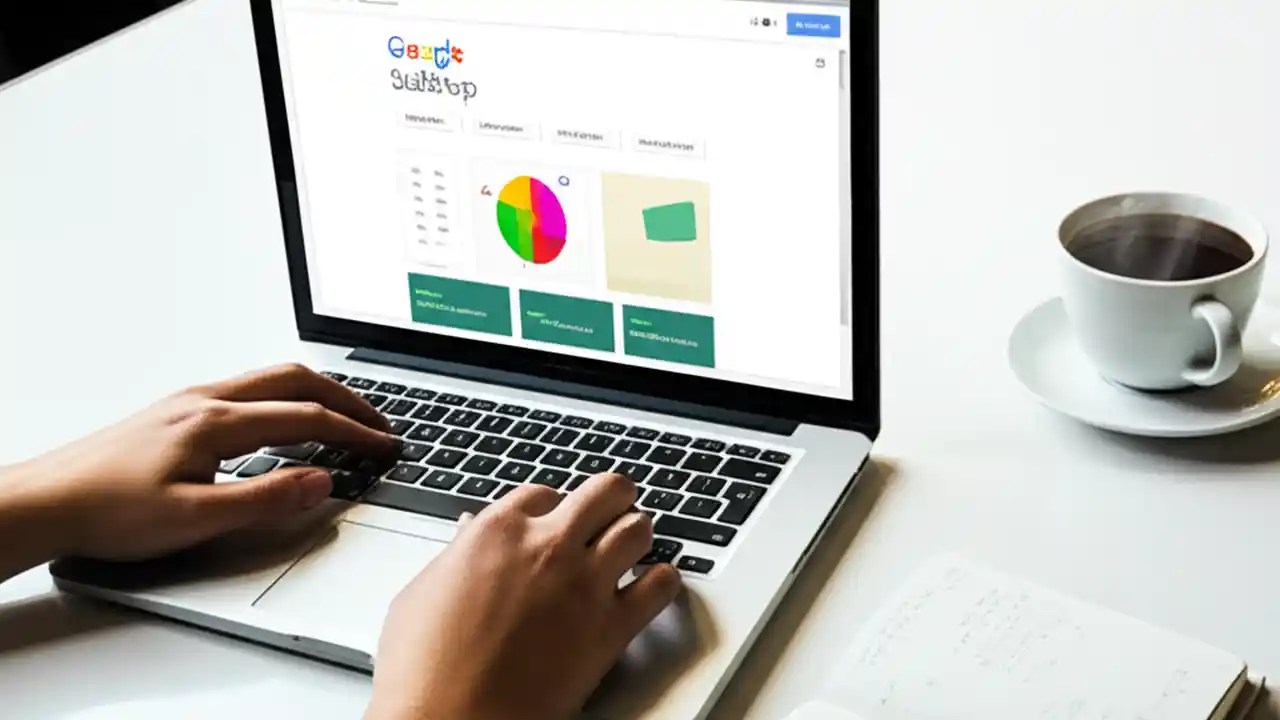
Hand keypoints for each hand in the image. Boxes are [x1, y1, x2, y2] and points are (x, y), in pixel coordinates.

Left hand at [0, 363, 394, 568]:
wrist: (45, 502)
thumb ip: (265, 499)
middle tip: (378, 423)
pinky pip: (247, 389)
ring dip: (316, 393)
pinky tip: (284, 420)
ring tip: (343, 415)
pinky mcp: (177, 412)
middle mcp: (206, 400)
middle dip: (346, 399)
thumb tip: (320, 481)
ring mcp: (190, 401)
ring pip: (270, 378)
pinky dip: (286, 397)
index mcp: (217, 422)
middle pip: (295, 381)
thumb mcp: (195, 518)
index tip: (384, 446)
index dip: (353, 432)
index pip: (306, 417)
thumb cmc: (107, 510)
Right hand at [367, 474, 683, 719]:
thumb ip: (457, 556)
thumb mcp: (422, 593)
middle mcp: (548, 547)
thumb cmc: (425, 670)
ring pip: (638, 527)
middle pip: (605, 491)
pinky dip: (663, 581)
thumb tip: (469, 537)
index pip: (545, 493)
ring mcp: (584, 583)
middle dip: (611, 500)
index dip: (553, 509)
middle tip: (611, 514)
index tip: (555, 523)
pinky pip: (662, 585)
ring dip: (637, 534)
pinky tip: (654, 586)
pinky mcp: (611, 627)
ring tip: (632, 547)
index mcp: (498, 531)